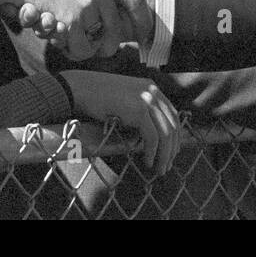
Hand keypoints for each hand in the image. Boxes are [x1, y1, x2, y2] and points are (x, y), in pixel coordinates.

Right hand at [0, 0, 133, 59]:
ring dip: (93, 48)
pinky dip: (75, 50)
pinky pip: (82, 47)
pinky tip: (67, 41)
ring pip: (101, 41)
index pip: (137, 0)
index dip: (142, 20)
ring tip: (84, 44)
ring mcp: (86, 2)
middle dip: (113, 42)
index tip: (143, 32)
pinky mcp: (70, 19)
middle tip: (107, 48)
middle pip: (119, 27)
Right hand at [59, 70, 180, 174]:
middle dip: (172, 148)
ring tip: (160, 169)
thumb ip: (140, 111)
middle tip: (167, 166)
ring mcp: (147, 99)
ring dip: (165, 154)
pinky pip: (153, 136)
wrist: (81, 88)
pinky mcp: (139, 109)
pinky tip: (148, 162)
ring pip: (166, 133)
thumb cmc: (97, 97)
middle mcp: (153, 91)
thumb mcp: (125, 101)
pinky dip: (152, 152)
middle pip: (173, 124)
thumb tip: (151, 137)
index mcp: (151, 87)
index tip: (171, 152)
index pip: (172, 114)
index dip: (174, 135)